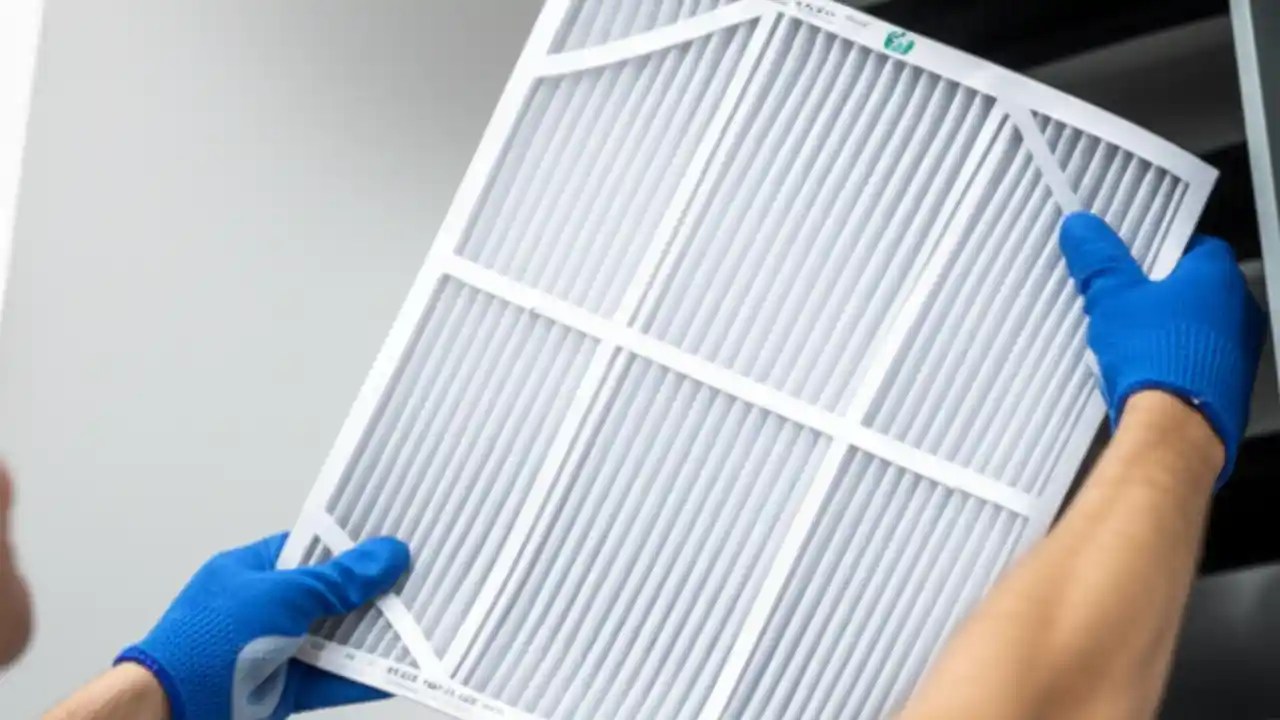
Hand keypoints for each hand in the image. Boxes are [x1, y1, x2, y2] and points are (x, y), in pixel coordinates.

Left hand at [117, 533, 409, 719]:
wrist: (168, 709)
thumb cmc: (206, 640)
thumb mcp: (283, 595)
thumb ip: (340, 579)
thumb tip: (386, 555)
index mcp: (253, 570)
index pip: (312, 551)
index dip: (352, 549)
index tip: (392, 547)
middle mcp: (264, 608)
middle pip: (330, 596)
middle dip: (371, 596)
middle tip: (418, 586)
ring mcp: (272, 650)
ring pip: (334, 639)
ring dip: (371, 637)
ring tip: (420, 628)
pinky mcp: (281, 689)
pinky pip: (331, 679)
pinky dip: (361, 677)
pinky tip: (395, 671)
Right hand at [1059, 212, 1265, 483]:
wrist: (1176, 426)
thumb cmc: (1157, 356)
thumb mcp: (1112, 296)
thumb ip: (1098, 260)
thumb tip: (1082, 229)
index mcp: (1217, 275)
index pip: (1191, 244)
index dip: (1155, 250)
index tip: (1128, 258)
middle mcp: (1237, 308)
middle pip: (1191, 286)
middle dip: (1156, 293)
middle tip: (1120, 299)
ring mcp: (1237, 349)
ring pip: (1194, 326)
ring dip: (1164, 329)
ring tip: (1126, 340)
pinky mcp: (1228, 384)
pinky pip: (1196, 361)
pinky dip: (1172, 361)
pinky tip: (1143, 371)